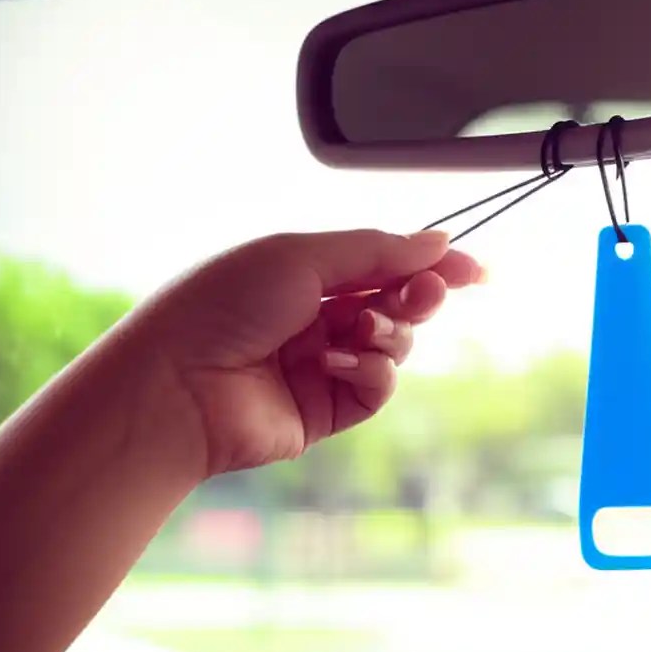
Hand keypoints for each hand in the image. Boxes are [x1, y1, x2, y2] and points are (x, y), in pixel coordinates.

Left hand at [138, 229, 481, 475]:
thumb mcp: (301, 256)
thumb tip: (437, 241)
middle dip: (418, 295)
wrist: (176, 385)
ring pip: (393, 345)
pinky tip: (339, 364)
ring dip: (391, 332)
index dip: (430, 263)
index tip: (474, 268)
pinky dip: (372, 371)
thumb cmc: (221, 306)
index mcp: (302, 271)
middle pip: (395, 303)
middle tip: (426, 293)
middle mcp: (313, 317)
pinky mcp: (325, 410)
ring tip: (364, 329)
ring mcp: (320, 365)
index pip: (382, 262)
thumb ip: (376, 250)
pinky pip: (377, 387)